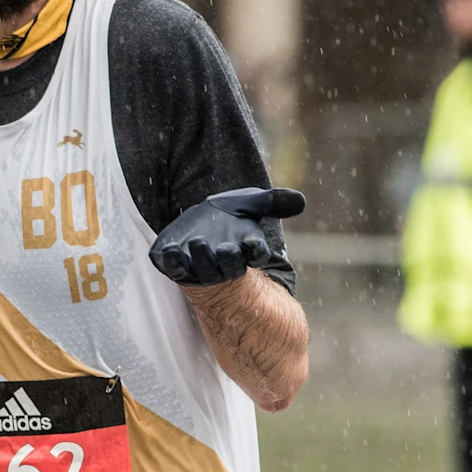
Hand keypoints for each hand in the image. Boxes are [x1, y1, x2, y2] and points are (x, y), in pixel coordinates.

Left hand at [149, 187, 305, 285]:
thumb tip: (301, 201)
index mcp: (247, 249)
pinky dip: (173, 262)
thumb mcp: (250, 203)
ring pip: (204, 271)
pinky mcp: (178, 267)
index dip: (255, 251)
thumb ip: (273, 202)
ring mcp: (201, 268)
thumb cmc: (230, 217)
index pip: (257, 255)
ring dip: (202, 259)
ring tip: (198, 242)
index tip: (252, 244)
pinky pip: (176, 269)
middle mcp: (225, 263)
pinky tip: (170, 250)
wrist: (199, 224)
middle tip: (225, 249)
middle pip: (231, 267)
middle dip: (228, 259)